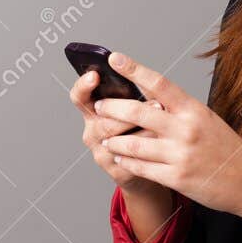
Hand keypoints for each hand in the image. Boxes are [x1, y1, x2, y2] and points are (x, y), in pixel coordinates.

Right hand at [71, 68, 164, 189]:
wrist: (148, 165)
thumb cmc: (139, 128)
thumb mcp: (130, 108)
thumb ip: (128, 93)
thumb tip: (139, 72)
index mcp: (92, 112)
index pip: (79, 97)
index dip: (84, 86)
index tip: (94, 75)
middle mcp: (92, 132)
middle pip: (103, 119)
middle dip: (128, 110)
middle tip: (155, 102)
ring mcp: (101, 153)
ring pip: (117, 138)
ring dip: (142, 128)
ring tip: (162, 119)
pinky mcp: (116, 171)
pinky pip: (130, 157)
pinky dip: (147, 147)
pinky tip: (161, 140)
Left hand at [92, 51, 241, 221]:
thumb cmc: (225, 148)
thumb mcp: (206, 120)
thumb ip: (178, 110)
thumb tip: (148, 97)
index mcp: (193, 110)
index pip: (159, 83)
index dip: (134, 69)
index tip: (114, 58)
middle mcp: (186, 129)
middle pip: (138, 112)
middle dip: (112, 107)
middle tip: (99, 105)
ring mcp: (181, 154)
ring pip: (133, 142)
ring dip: (114, 138)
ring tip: (105, 136)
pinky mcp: (177, 178)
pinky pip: (141, 167)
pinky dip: (126, 161)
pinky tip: (119, 156)